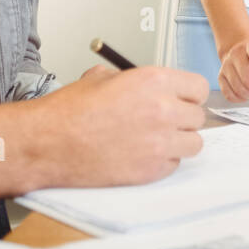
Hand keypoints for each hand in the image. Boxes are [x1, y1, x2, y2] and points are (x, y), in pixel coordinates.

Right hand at [27, 65, 207, 185]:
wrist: (49, 142)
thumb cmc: (69, 112)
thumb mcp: (104, 78)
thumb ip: (136, 80)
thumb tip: (151, 87)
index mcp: (154, 81)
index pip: (198, 87)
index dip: (189, 94)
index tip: (183, 99)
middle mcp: (163, 110)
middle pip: (198, 116)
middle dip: (183, 118)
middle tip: (165, 121)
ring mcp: (160, 142)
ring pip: (193, 143)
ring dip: (179, 141)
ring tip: (156, 140)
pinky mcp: (152, 169)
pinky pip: (174, 164)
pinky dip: (163, 161)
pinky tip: (142, 155)